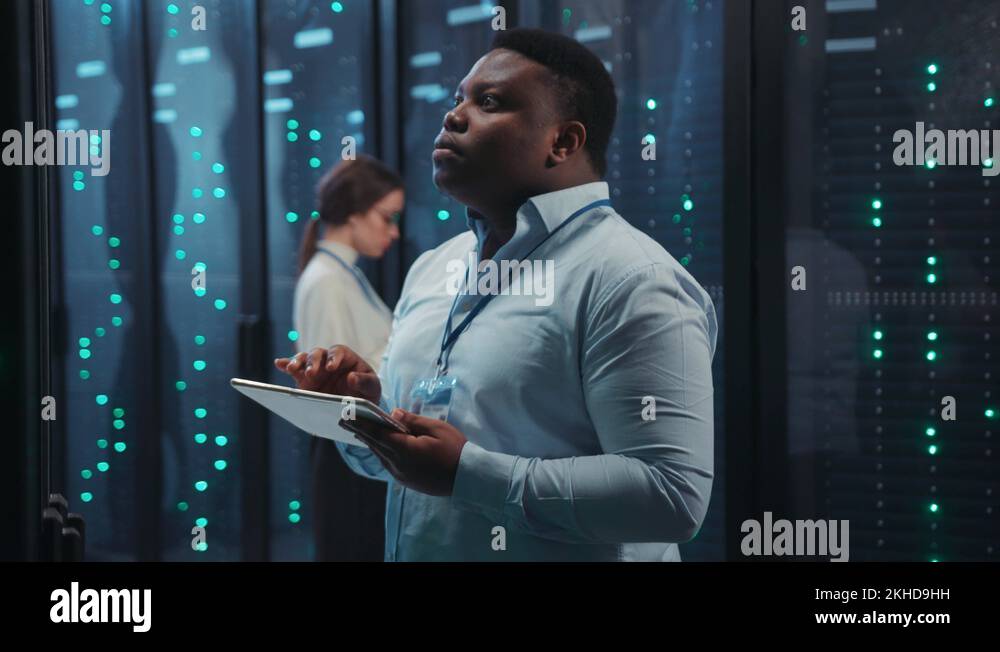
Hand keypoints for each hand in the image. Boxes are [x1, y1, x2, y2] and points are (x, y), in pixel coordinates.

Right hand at [274, 345, 380, 403]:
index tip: (331, 367)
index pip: (338, 352)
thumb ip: (364, 382)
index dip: (334, 357)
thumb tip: (352, 377)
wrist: (357, 407)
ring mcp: (316, 370)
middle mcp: (329, 361)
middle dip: (314, 362)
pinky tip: (279, 363)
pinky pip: (294, 370)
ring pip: (304, 359)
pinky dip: (285, 364)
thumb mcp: (372, 387)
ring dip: (297, 362)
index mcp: (346, 358)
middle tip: (312, 373)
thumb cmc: (367, 392)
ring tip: (291, 369)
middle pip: (318, 354)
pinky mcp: (306, 381)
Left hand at [339, 409, 467, 496]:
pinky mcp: (406, 480)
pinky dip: (380, 452)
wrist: (467, 478)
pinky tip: (377, 446)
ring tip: (357, 431)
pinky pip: (388, 463)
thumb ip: (413, 421)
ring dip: (369, 442)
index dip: (361, 424)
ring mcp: (401, 475)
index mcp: (405, 450)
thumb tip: (394, 414)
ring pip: (380, 455)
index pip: (378, 434)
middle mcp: (398, 464)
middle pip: (375, 445)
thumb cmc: (455, 449)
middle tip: (343, 421)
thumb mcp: (437, 428)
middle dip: (359, 431)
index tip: (347, 415)